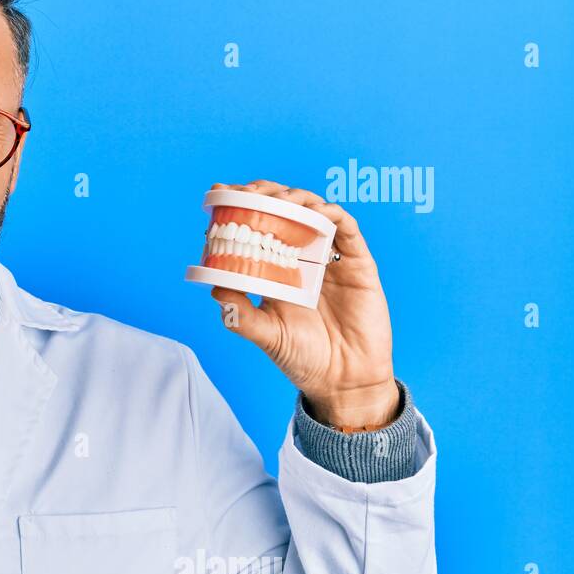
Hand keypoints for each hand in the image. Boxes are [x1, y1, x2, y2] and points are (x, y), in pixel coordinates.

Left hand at [208, 179, 400, 428]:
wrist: (344, 382)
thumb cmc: (304, 359)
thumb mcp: (266, 335)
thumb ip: (241, 315)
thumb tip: (215, 289)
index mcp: (276, 271)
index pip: (255, 229)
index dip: (240, 208)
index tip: (218, 194)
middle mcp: (301, 259)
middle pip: (283, 212)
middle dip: (264, 194)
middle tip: (248, 191)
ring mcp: (330, 259)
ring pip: (313, 213)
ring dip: (296, 198)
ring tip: (278, 197)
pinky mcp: (357, 264)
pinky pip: (347, 229)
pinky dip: (332, 214)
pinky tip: (316, 212)